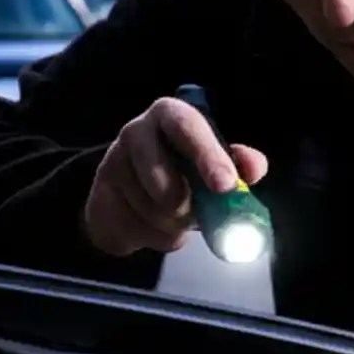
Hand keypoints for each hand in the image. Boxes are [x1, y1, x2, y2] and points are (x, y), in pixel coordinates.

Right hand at [82, 97, 267, 256]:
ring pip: (152, 211)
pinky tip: (152, 223)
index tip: (225, 186)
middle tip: (195, 214)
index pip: (187, 127)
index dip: (207, 156)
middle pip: (163, 178)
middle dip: (185, 206)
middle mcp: (136, 132)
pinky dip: (153, 237)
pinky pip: (135, 229)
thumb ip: (239, 164)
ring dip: (173, 226)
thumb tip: (255, 167)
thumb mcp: (214, 164)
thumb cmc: (182, 171)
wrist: (131, 195)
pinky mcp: (99, 197)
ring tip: (175, 216)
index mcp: (170, 116)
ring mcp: (112, 164)